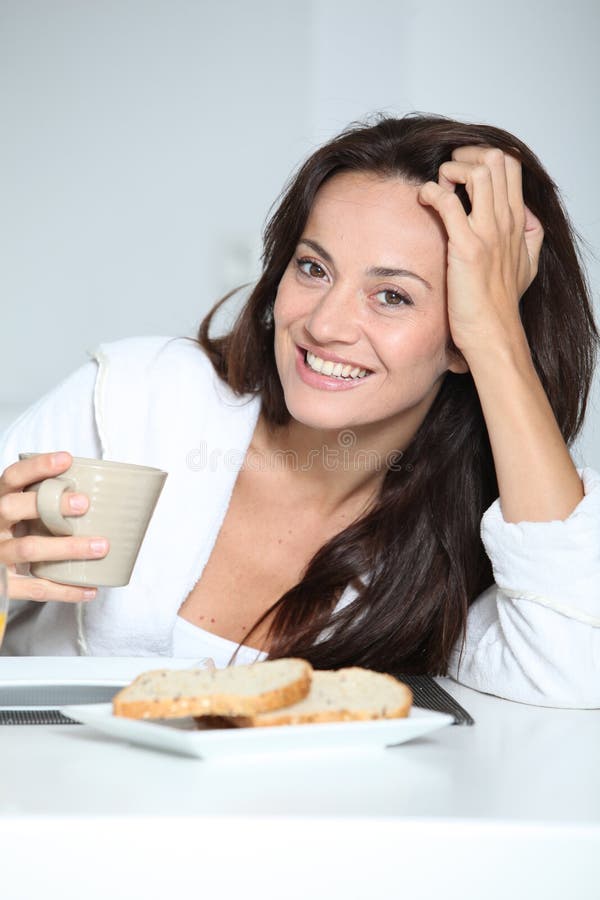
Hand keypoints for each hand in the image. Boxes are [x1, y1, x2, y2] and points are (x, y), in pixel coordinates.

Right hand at [0, 451, 108, 601]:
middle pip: (11, 507)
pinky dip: (64, 590)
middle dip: (47, 504)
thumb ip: (41, 506)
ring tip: (100, 546)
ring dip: (67, 547)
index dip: (37, 467)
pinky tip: (89, 589)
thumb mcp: (18, 517)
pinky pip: (34, 588)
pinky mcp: (2, 585)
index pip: (12, 477)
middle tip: (84, 503)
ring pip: (28, 548)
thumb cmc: (13, 537)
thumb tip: (96, 494)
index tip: (66, 459)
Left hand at [418, 146, 543, 357]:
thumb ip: (530, 239)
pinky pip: (449, 203)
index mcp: (518, 222)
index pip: (511, 166)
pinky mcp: (466, 247)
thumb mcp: (527, 266)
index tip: (463, 169)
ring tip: (439, 186)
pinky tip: (424, 199)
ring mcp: (488, 233)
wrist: (493, 332)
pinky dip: (433, 192)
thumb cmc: (501, 304)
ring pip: (479, 172)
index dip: (485, 156)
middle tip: (448, 171)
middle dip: (466, 155)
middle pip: (496, 160)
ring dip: (452, 169)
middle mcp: (505, 222)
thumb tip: (528, 219)